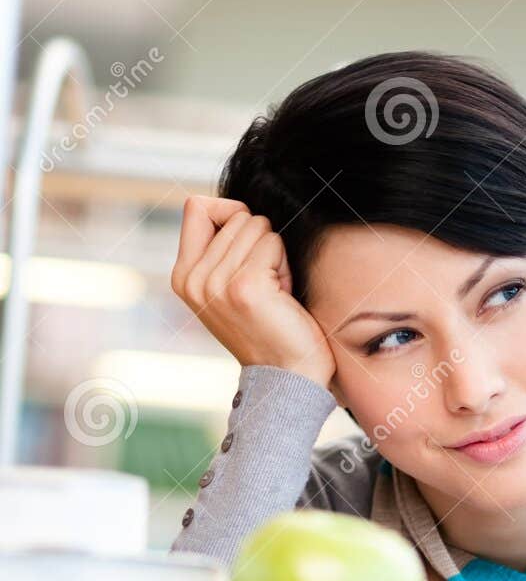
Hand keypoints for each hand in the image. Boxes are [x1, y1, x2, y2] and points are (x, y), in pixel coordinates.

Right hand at [170, 195, 336, 391]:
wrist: (288, 374)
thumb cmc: (269, 325)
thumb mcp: (228, 285)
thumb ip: (219, 248)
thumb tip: (234, 207)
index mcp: (182, 276)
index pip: (197, 206)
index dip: (230, 212)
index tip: (247, 244)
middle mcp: (192, 279)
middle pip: (235, 214)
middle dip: (260, 242)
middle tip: (265, 283)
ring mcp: (215, 283)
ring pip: (256, 225)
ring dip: (275, 254)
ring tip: (273, 290)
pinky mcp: (244, 286)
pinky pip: (273, 242)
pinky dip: (285, 265)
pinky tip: (283, 296)